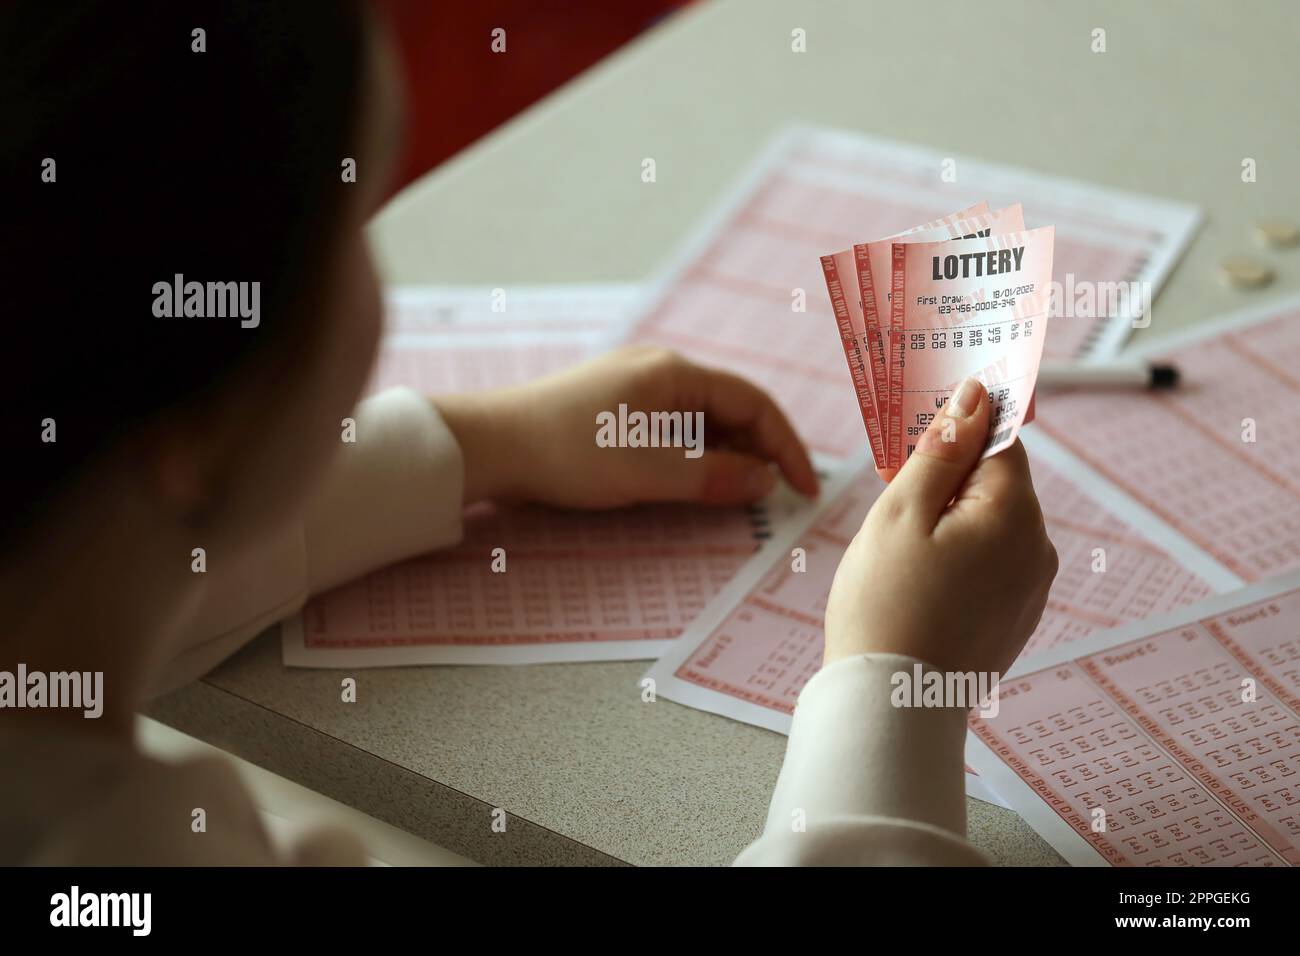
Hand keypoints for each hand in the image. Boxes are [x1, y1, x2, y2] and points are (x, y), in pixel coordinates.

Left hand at [433, 346, 818, 508]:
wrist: (487, 444)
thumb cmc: (566, 452)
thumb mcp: (647, 472)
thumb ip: (712, 477)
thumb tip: (764, 481)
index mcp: (674, 373)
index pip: (753, 403)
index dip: (785, 446)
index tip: (803, 487)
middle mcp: (658, 369)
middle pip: (729, 407)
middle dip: (759, 450)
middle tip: (777, 494)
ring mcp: (633, 385)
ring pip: (700, 418)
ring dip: (726, 453)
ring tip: (739, 493)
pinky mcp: (612, 405)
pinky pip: (672, 424)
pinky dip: (693, 451)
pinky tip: (692, 479)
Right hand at [822, 378, 1056, 676]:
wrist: (892, 708)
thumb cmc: (886, 608)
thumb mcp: (900, 514)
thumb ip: (940, 452)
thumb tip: (973, 400)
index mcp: (1014, 514)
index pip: (999, 439)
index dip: (958, 427)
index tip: (920, 430)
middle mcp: (1037, 548)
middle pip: (995, 483)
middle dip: (947, 480)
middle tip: (891, 501)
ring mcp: (1031, 588)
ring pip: (990, 525)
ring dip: (949, 521)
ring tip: (900, 553)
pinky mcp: (1016, 618)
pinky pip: (990, 565)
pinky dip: (958, 559)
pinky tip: (918, 583)